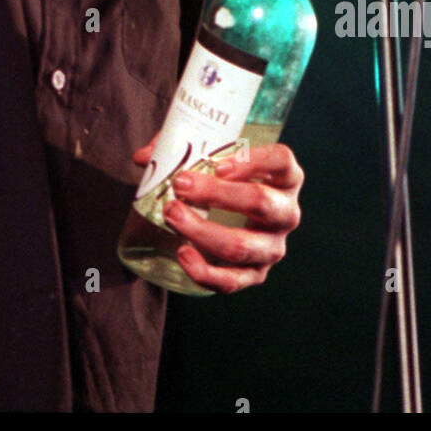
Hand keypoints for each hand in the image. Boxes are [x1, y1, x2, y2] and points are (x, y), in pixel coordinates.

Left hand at [132, 138, 303, 293]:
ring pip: (243, 246)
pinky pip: (233, 280)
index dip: (253, 161)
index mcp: (285, 176)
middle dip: (218, 194)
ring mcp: (273, 246)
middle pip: (261, 202)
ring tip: (173, 215)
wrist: (235, 214)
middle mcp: (286, 212)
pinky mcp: (256, 273)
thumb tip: (143, 158)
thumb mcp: (212, 157)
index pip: (281, 161)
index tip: (217, 164)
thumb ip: (180, 150)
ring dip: (204, 232)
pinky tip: (183, 253)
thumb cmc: (225, 179)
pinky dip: (205, 271)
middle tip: (181, 184)